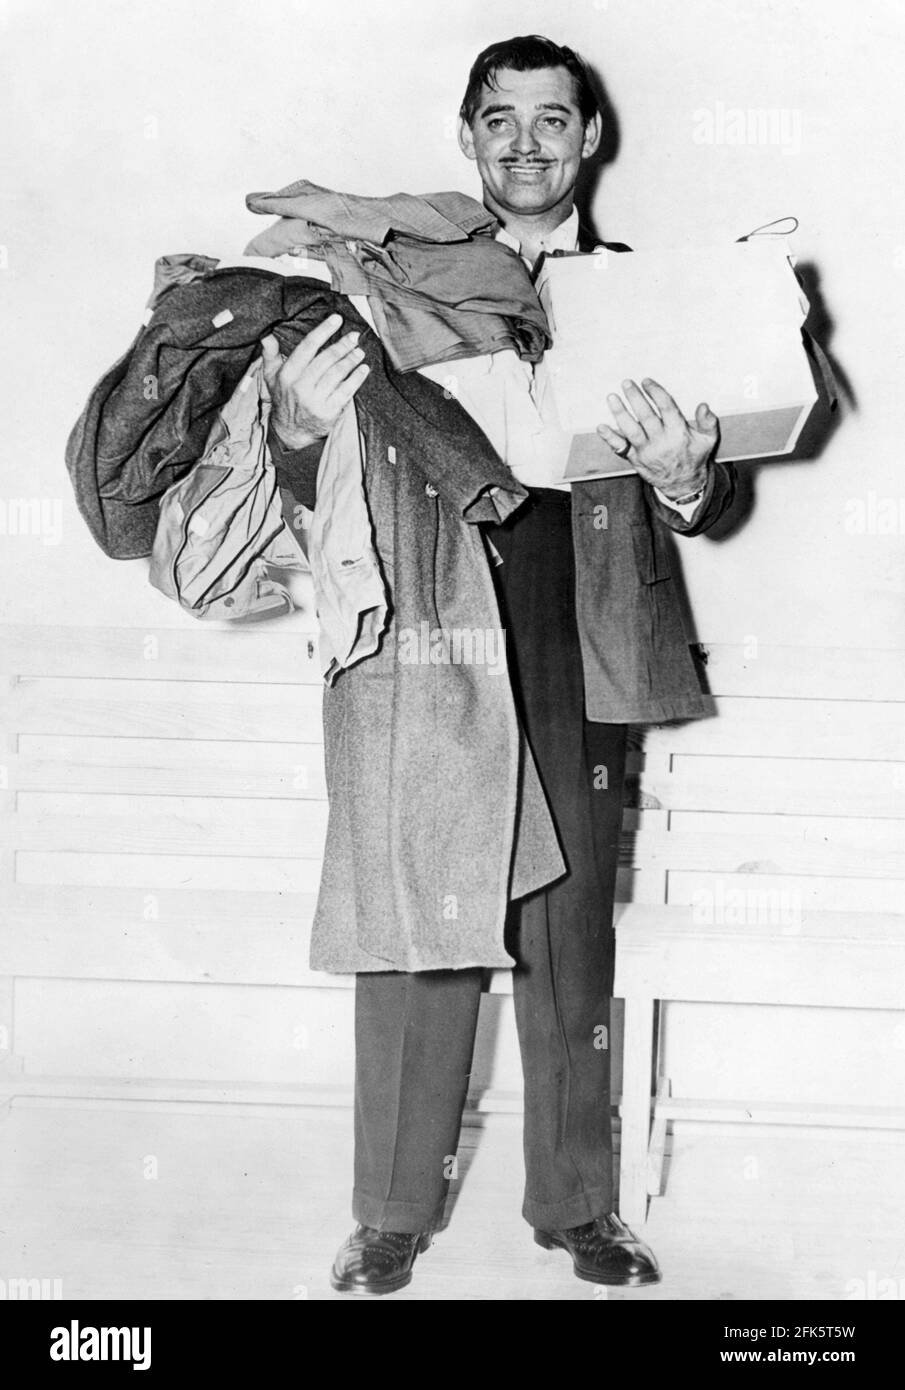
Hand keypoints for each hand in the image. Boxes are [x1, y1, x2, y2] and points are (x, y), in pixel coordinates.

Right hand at [261, 313, 369, 449]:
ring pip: (337, 373)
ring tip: (359, 351)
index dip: (323, 331)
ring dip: (351, 360)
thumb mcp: (271, 377)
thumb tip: (266, 335)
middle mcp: (301, 386)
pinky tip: (364, 369)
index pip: (308, 346)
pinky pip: (346, 391)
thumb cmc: (284, 399)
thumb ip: (270, 355)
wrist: (291, 432)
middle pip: (326, 359)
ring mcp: (315, 400)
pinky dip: (357, 378)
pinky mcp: (329, 411)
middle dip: (342, 345)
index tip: (336, 319)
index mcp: (288, 374)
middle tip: (354, 336)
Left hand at [596, 378, 718, 498]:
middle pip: (646, 416)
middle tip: (626, 383)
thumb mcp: (708, 440)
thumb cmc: (694, 457)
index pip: (666, 408)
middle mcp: (661, 442)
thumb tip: (703, 405)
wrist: (682, 484)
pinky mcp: (636, 459)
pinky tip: (601, 427)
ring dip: (620, 413)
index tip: (647, 381)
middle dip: (635, 398)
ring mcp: (646, 451)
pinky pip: (621, 448)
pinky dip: (610, 438)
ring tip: (612, 397)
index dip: (656, 393)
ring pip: (631, 430)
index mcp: (678, 433)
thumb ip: (708, 422)